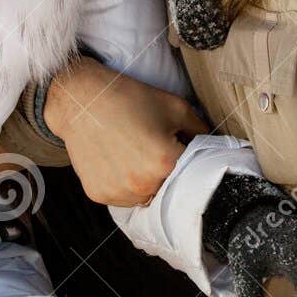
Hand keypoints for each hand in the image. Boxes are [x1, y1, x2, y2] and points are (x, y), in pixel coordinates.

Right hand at [43, 56, 205, 206]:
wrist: (81, 100)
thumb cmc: (128, 98)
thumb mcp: (174, 106)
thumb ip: (201, 130)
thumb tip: (215, 144)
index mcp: (165, 163)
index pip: (192, 172)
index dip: (187, 158)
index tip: (180, 148)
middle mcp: (142, 184)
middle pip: (169, 188)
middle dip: (168, 172)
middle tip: (154, 148)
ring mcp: (119, 192)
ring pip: (146, 197)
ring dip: (147, 183)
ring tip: (135, 155)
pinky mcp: (99, 195)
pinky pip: (123, 198)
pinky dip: (125, 185)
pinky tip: (119, 162)